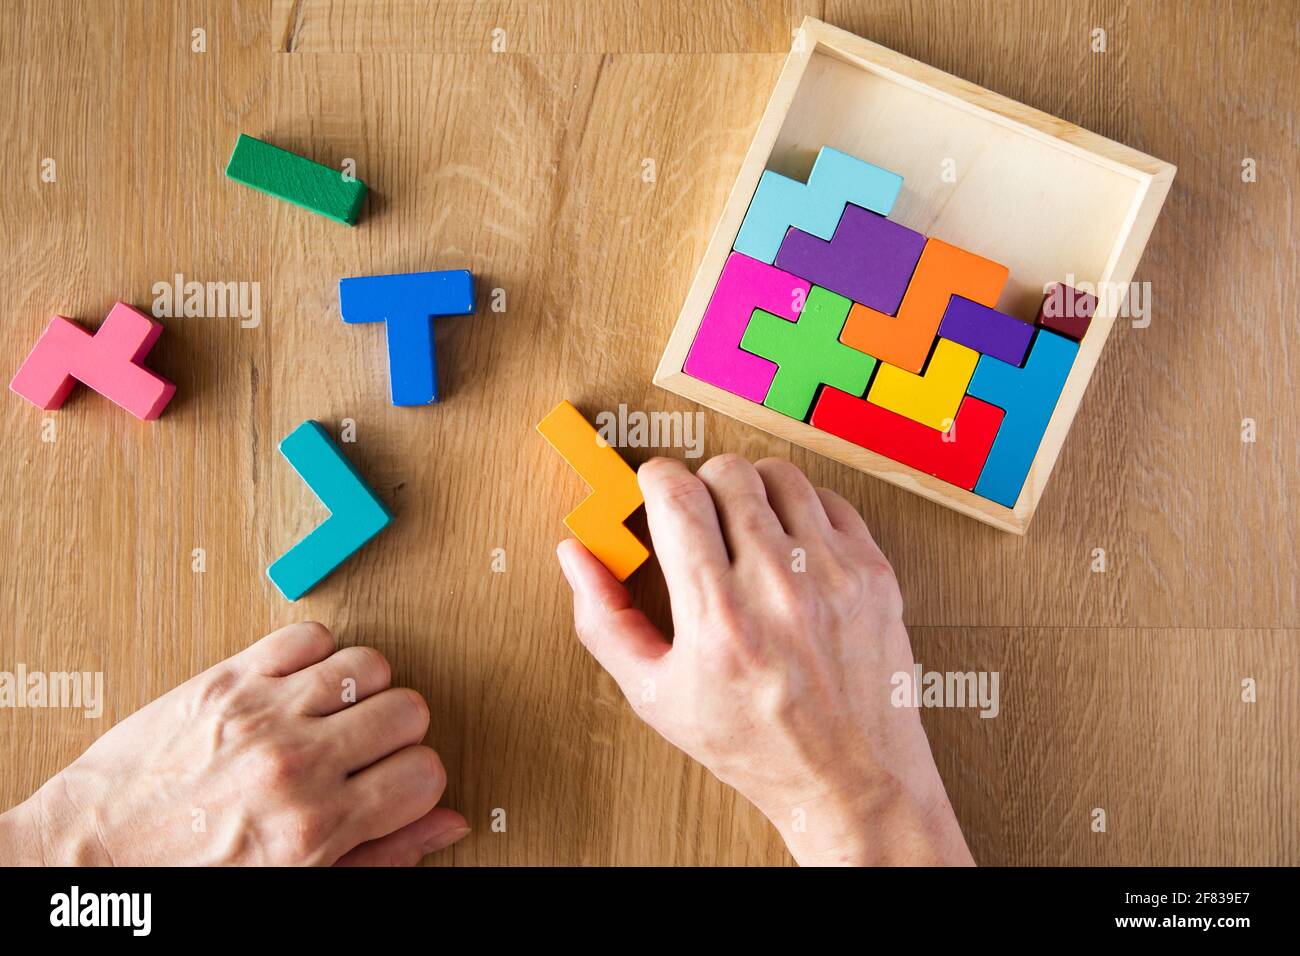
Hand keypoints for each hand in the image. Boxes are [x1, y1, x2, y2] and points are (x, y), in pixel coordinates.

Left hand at [0, 622, 466, 865]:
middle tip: (367, 751)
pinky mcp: (227, 679)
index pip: (425, 773)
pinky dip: (317, 654)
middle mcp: (294, 765)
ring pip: (369, 664)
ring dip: (364, 690)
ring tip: (337, 715)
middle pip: (408, 710)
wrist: (91, 860)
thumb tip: (446, 824)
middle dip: (399, 733)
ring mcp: (261, 714)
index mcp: (315, 828)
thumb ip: (380, 857)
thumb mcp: (297, 890)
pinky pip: (309, 636)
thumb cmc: (190, 881)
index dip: (418, 781)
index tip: (397, 785)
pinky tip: (303, 686)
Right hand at [557, 455, 972, 865]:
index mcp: (718, 618)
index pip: (676, 495)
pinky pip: (829, 499)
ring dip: (752, 489)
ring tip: (745, 528)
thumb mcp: (656, 696)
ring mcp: (834, 575)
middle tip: (699, 518)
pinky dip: (802, 510)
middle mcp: (779, 588)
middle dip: (701, 484)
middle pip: (727, 472)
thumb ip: (605, 620)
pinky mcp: (873, 573)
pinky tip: (790, 545)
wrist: (851, 779)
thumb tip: (575, 553)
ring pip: (780, 475)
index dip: (654, 479)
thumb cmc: (754, 744)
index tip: (652, 490)